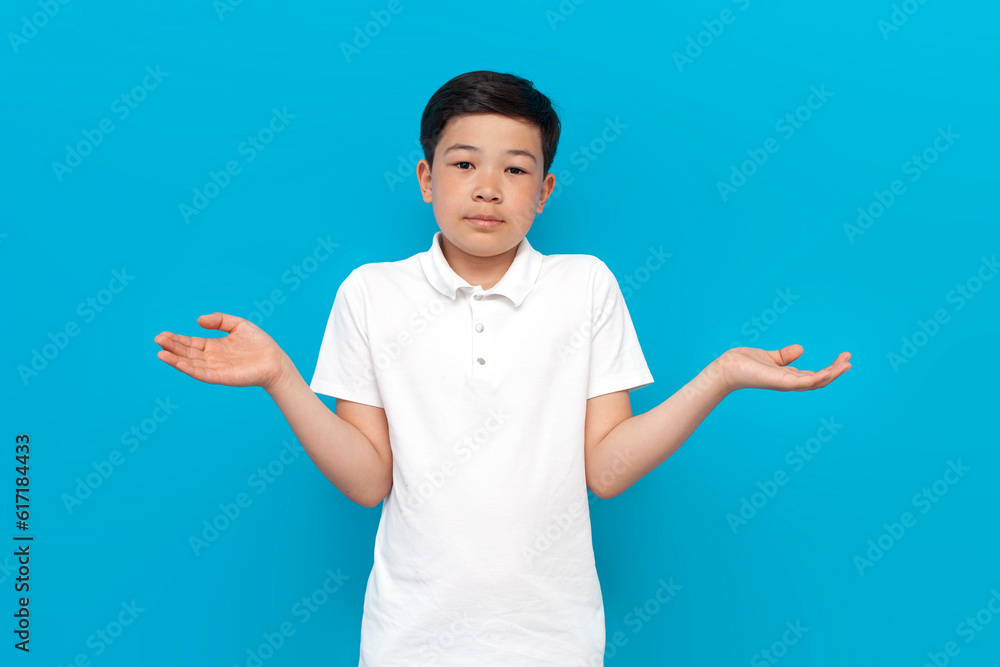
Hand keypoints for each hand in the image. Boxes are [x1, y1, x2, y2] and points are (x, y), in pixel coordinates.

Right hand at [153, 312, 289, 389]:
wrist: (275, 360)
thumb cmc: (259, 343)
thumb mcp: (238, 325)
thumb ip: (220, 320)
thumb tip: (198, 320)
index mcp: (213, 346)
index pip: (190, 343)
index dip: (176, 339)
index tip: (162, 335)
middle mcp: (211, 358)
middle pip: (186, 353)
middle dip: (172, 347)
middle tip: (157, 340)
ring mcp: (215, 368)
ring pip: (191, 364)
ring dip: (175, 360)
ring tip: (160, 353)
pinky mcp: (221, 377)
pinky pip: (202, 374)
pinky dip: (190, 369)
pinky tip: (178, 363)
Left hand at [720, 345, 850, 391]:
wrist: (726, 368)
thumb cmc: (744, 363)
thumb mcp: (769, 357)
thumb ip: (784, 355)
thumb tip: (801, 349)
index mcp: (788, 376)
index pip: (814, 375)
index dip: (831, 368)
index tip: (844, 357)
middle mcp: (789, 382)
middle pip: (819, 380)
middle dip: (836, 371)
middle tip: (849, 359)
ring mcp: (786, 383)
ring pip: (816, 382)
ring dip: (833, 374)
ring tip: (847, 364)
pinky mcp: (780, 382)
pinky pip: (804, 382)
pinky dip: (818, 378)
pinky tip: (830, 371)